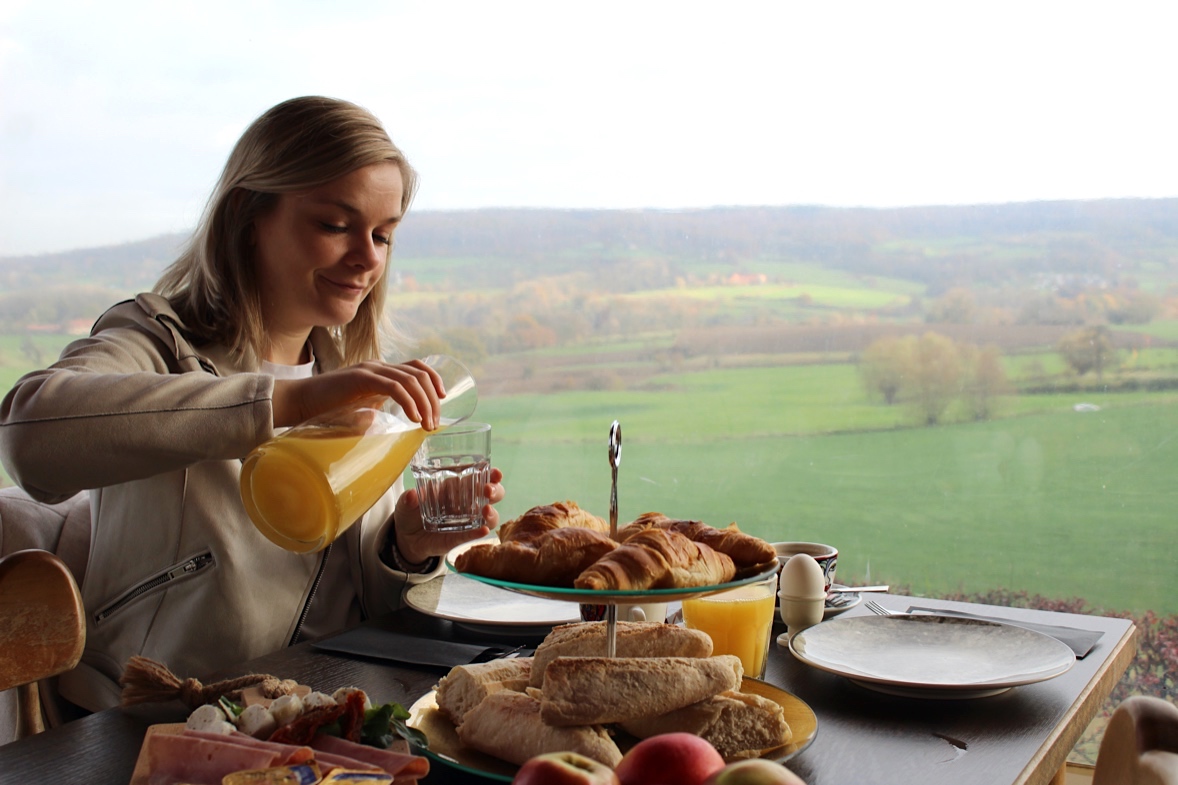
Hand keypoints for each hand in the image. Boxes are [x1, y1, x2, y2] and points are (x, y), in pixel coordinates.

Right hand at [271, 359, 444, 428]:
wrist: (297, 402)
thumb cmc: (326, 410)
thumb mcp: (359, 410)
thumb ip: (375, 413)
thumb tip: (391, 427)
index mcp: (380, 373)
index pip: (416, 367)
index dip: (434, 379)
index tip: (442, 399)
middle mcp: (378, 367)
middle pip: (418, 374)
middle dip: (432, 399)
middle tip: (434, 423)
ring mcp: (369, 370)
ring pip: (410, 380)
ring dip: (424, 403)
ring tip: (426, 425)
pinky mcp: (360, 378)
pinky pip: (393, 386)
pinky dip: (408, 402)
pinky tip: (413, 418)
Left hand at [393, 466, 505, 564]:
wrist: (406, 538)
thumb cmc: (410, 512)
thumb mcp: (406, 503)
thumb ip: (409, 499)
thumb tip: (412, 495)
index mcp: (456, 486)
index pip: (479, 477)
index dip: (491, 474)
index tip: (495, 473)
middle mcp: (466, 502)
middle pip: (492, 495)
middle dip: (495, 491)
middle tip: (488, 490)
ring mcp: (466, 521)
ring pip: (489, 516)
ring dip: (492, 513)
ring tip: (485, 511)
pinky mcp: (461, 537)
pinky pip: (473, 534)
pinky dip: (479, 532)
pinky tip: (482, 530)